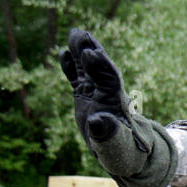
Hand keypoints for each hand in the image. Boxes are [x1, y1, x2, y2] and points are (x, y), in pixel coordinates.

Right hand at [60, 28, 177, 186]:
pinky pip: (77, 78)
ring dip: (82, 51)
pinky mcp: (86, 97)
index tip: (93, 54)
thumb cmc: (123, 153)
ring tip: (74, 33)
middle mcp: (107, 94)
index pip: (109, 81)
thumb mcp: (117, 148)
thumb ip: (108, 135)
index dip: (101, 68)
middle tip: (82, 34)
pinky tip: (62, 52)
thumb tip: (96, 121)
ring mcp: (96, 93)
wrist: (124, 151)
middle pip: (100, 68)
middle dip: (91, 51)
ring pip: (88, 69)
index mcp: (116, 105)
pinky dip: (71, 66)